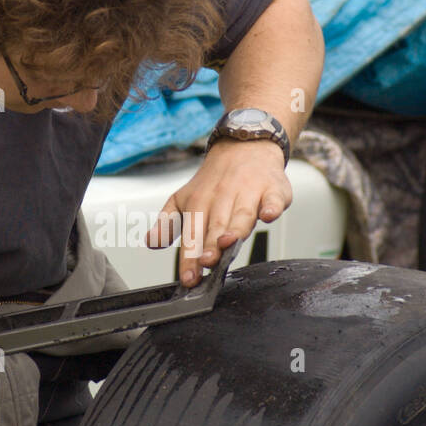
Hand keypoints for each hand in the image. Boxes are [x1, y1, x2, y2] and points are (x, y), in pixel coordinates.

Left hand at [147, 138, 292, 286]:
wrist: (244, 146)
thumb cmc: (215, 182)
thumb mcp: (184, 200)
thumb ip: (168, 224)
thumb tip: (152, 242)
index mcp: (199, 204)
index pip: (191, 235)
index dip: (189, 259)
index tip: (188, 279)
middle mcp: (223, 198)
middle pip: (216, 226)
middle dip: (211, 245)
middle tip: (206, 262)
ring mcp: (249, 193)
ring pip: (242, 214)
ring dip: (235, 228)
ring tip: (228, 242)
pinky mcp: (272, 189)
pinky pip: (273, 199)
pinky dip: (272, 207)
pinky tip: (268, 215)